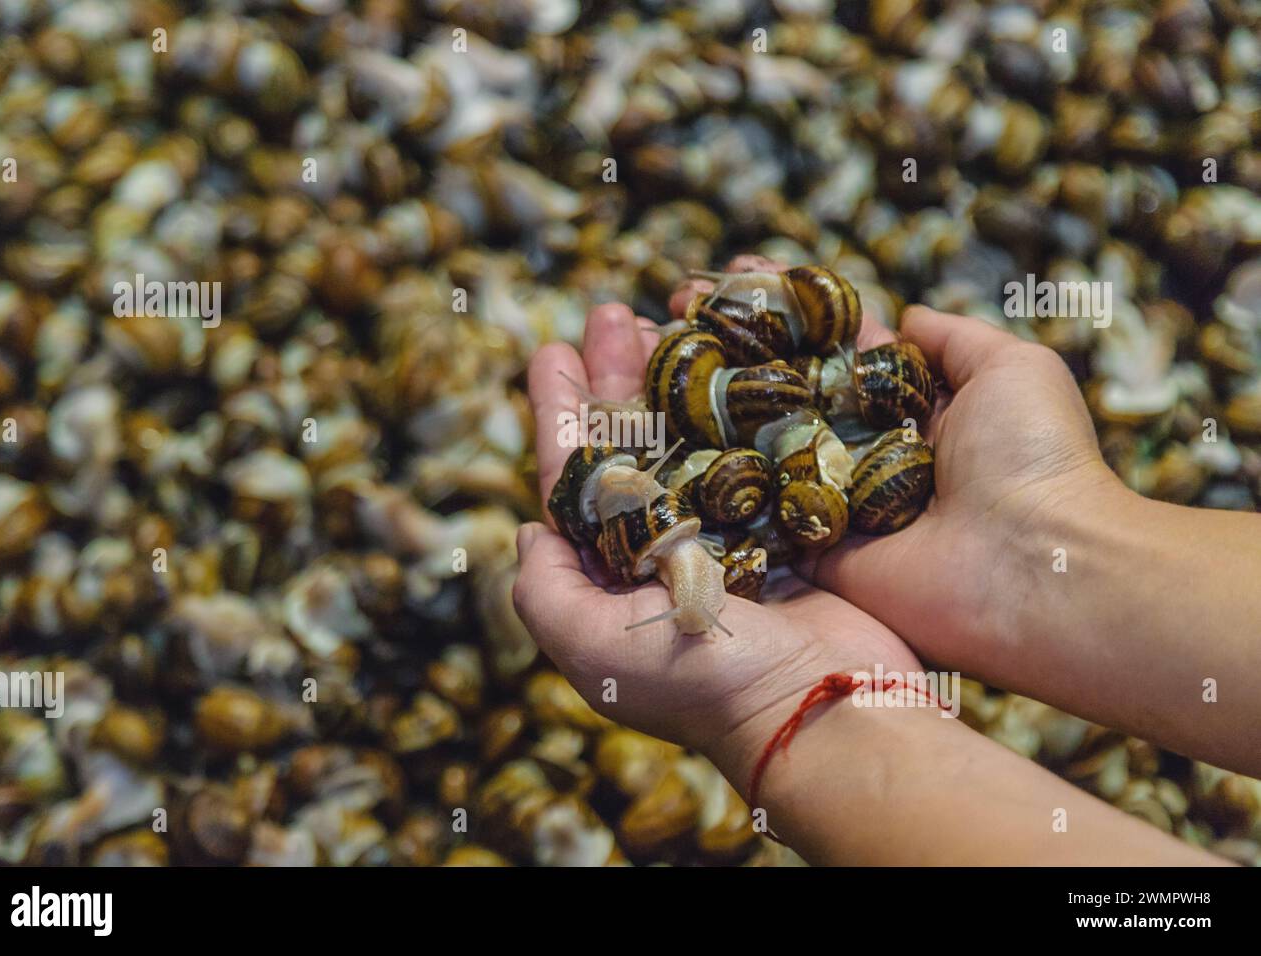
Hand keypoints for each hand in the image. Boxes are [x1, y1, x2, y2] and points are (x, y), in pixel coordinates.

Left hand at [512, 293, 921, 790]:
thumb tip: (531, 528)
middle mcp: (669, 548)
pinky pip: (763, 442)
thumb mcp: (591, 648)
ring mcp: (735, 531)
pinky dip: (750, 396)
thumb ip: (545, 589)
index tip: (550, 350)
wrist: (822, 712)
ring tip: (670, 313)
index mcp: (617, 572)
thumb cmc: (702, 685)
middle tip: (613, 313)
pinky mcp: (795, 521)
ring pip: (697, 431)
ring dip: (680, 371)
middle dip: (620, 375)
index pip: (576, 476)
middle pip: (635, 439)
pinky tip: (743, 350)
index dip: (561, 410)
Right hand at [673, 257, 1119, 678]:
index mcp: (911, 406)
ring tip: (652, 348)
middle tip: (678, 303)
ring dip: (707, 401)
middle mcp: (865, 450)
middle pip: (786, 389)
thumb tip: (906, 316)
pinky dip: (711, 477)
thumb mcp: (1013, 369)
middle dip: (734, 345)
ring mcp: (834, 500)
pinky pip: (754, 511)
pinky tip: (659, 428)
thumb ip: (953, 339)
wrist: (1033, 565)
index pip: (834, 346)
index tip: (738, 273)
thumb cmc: (1033, 458)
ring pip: (759, 442)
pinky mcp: (813, 552)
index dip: (789, 308)